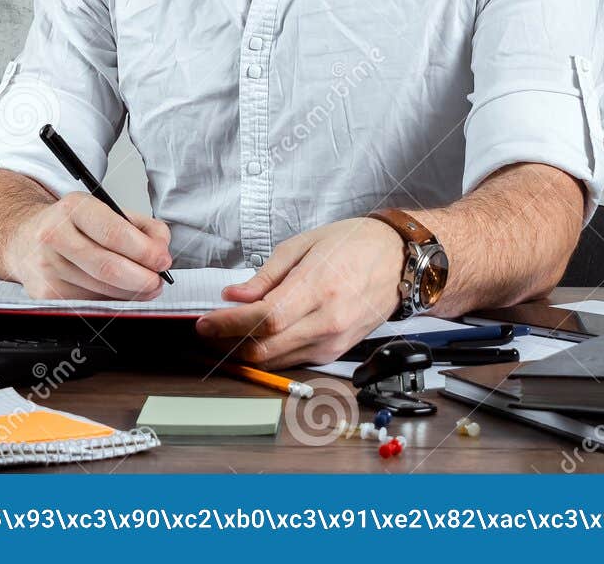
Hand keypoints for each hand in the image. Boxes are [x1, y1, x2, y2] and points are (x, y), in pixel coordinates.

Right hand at [4, 192, 172, 299]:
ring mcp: (47, 267)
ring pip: (101, 290)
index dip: (144, 251)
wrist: (24, 238)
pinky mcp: (45, 293)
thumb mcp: (106, 210)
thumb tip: (161, 249)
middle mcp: (54, 235)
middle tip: (158, 280)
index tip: (162, 260)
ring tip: (143, 285)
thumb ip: (142, 226)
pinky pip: (89, 303)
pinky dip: (111, 300)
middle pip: (107, 267)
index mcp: (73, 208)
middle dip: (142, 278)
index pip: (113, 233)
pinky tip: (117, 291)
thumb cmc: (72, 225)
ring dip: (130, 293)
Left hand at [194, 218, 405, 367]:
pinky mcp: (335, 352)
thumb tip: (234, 295)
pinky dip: (269, 352)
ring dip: (245, 350)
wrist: (399, 261)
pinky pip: (292, 360)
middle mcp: (327, 321)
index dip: (229, 324)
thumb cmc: (354, 244)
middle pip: (266, 347)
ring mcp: (333, 342)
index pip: (264, 318)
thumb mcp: (304, 245)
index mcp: (318, 287)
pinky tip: (257, 336)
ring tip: (227, 332)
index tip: (204, 323)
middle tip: (208, 329)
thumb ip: (266, 275)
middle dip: (228, 342)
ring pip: (276, 360)